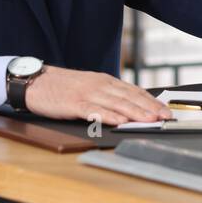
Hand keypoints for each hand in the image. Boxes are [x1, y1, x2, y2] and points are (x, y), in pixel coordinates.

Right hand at [25, 65, 172, 125]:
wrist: (36, 82)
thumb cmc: (63, 87)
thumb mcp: (90, 86)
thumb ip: (108, 94)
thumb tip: (131, 106)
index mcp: (105, 81)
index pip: (134, 91)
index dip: (151, 101)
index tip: (166, 110)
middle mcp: (100, 85)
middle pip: (129, 97)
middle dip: (150, 107)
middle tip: (166, 116)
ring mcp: (87, 93)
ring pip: (116, 103)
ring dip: (135, 112)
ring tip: (150, 120)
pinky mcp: (74, 103)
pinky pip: (94, 110)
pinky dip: (109, 116)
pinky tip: (120, 121)